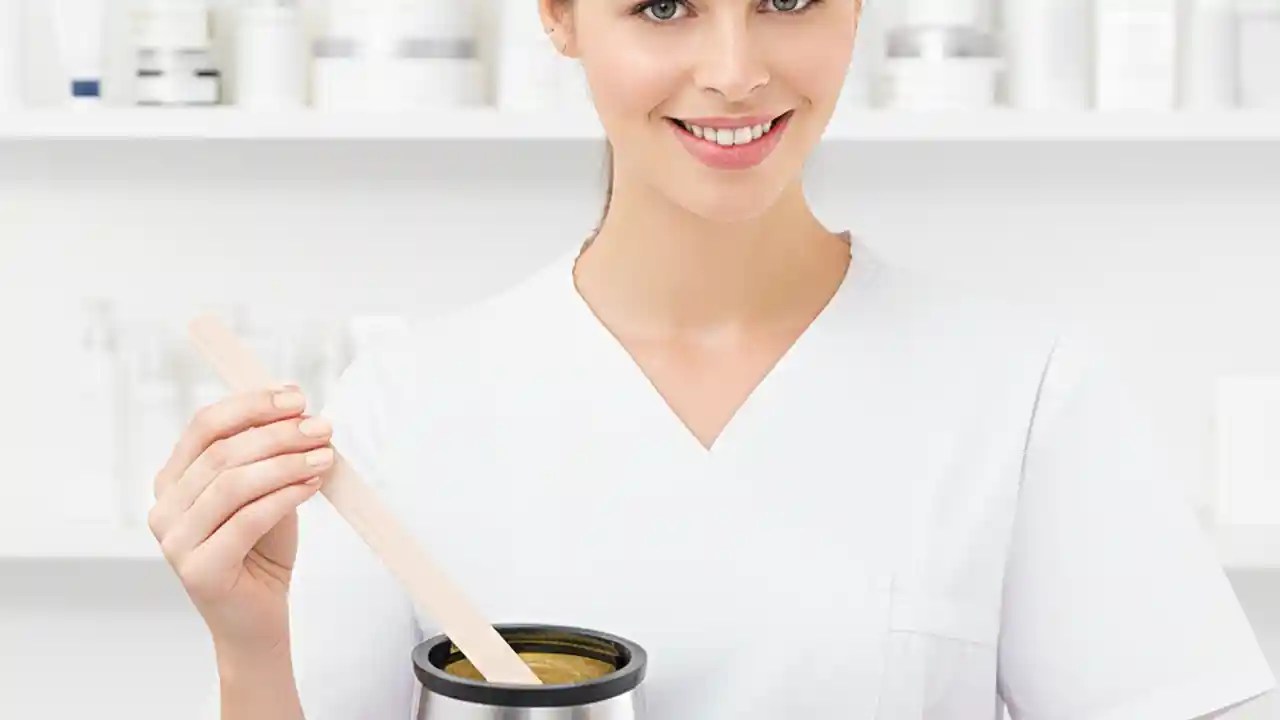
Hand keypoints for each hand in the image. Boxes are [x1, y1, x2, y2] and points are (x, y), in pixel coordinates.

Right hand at [148, 386, 334, 654]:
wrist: (256, 617)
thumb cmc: (261, 550)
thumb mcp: (266, 490)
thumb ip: (268, 453)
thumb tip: (296, 404)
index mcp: (173, 480)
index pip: (204, 426)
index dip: (251, 405)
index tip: (297, 398)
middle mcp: (164, 508)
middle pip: (221, 452)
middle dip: (278, 434)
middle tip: (322, 428)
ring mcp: (175, 541)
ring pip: (233, 484)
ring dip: (286, 462)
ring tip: (324, 456)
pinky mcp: (199, 570)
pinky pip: (247, 520)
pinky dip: (285, 496)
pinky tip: (313, 483)